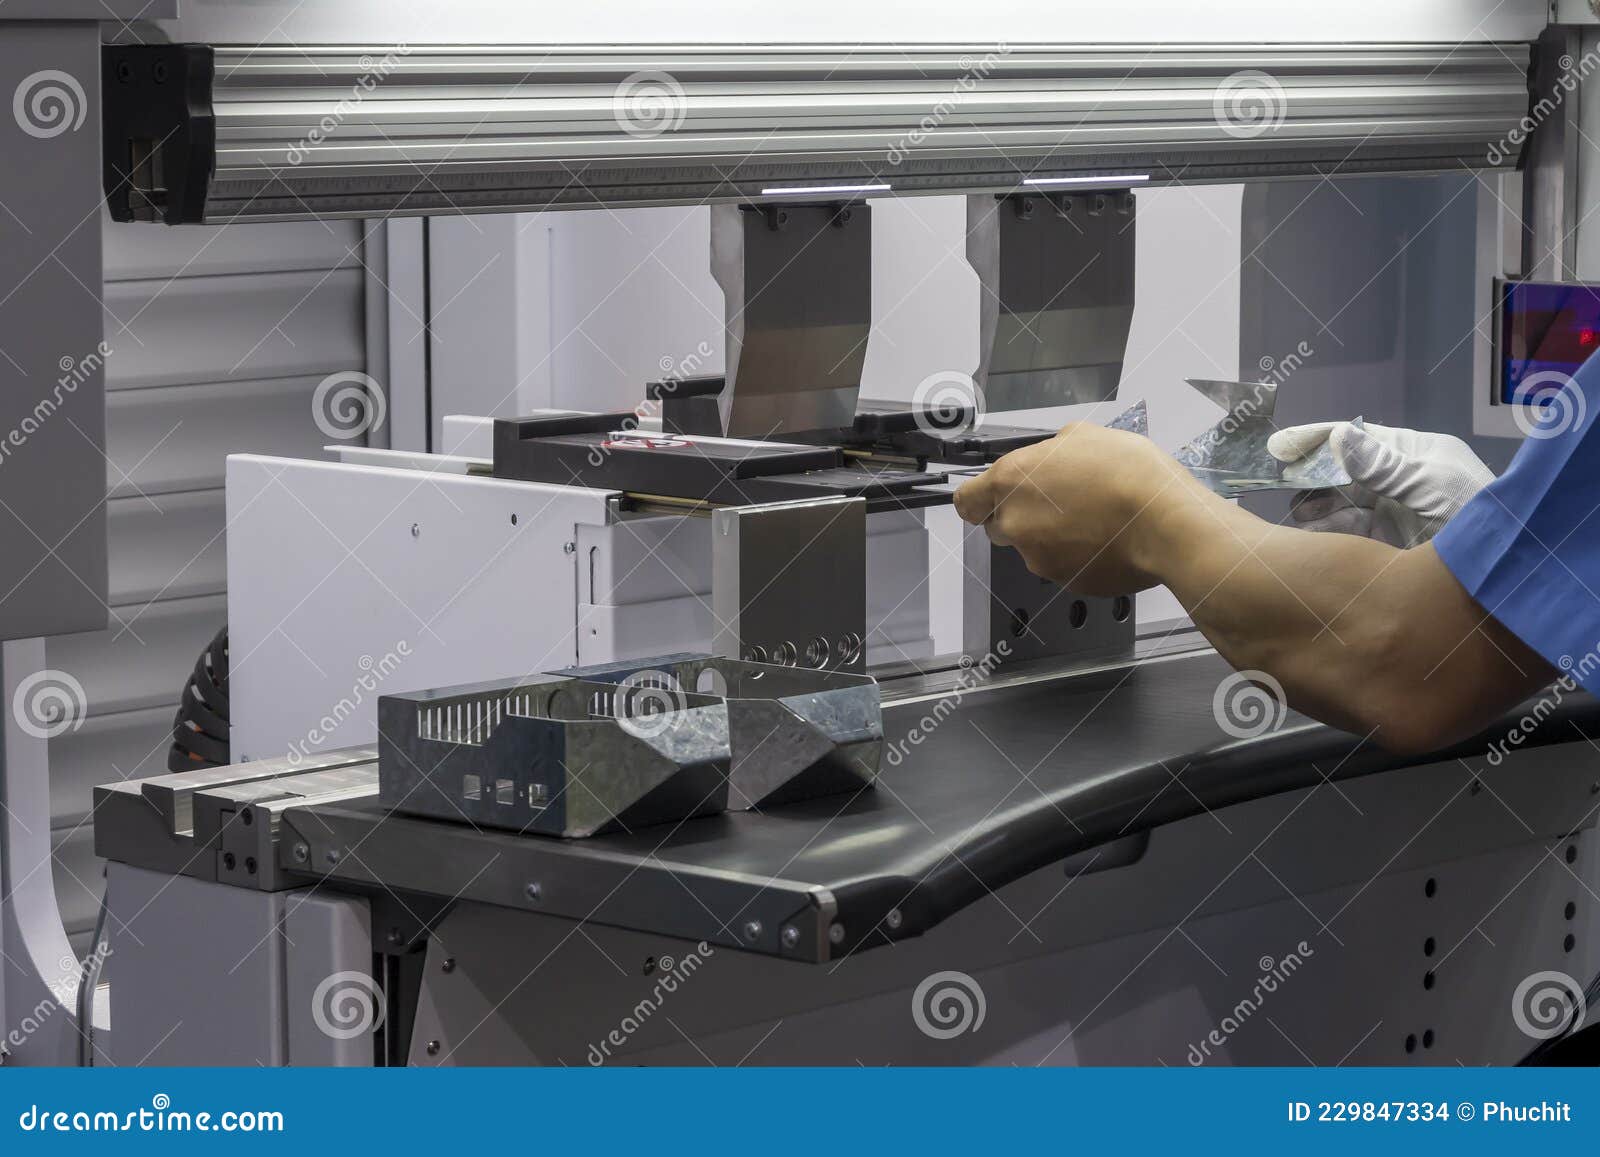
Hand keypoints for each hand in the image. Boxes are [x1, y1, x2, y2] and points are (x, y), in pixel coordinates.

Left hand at [952, 422, 1198, 594]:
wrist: (1165, 522)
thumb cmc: (1127, 473)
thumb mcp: (1084, 435)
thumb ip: (1052, 450)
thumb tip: (1051, 457)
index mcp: (1011, 481)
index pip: (966, 501)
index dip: (978, 500)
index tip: (991, 498)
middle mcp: (1015, 522)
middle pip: (997, 526)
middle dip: (1020, 516)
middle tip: (1058, 503)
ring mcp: (1037, 557)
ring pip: (1031, 548)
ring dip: (1050, 537)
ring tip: (1092, 519)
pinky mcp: (1063, 581)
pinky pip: (1060, 567)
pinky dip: (1075, 556)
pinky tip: (1104, 538)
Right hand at [1266, 421, 1493, 546]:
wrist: (1501, 579)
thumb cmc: (1477, 519)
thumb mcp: (1433, 487)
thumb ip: (1384, 466)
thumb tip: (1338, 436)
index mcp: (1417, 455)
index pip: (1360, 437)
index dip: (1320, 438)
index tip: (1281, 444)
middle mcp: (1399, 479)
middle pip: (1343, 470)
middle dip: (1313, 476)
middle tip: (1282, 481)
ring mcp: (1390, 512)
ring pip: (1338, 503)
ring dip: (1316, 507)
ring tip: (1300, 516)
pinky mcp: (1383, 544)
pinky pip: (1344, 533)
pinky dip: (1324, 535)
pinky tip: (1309, 539)